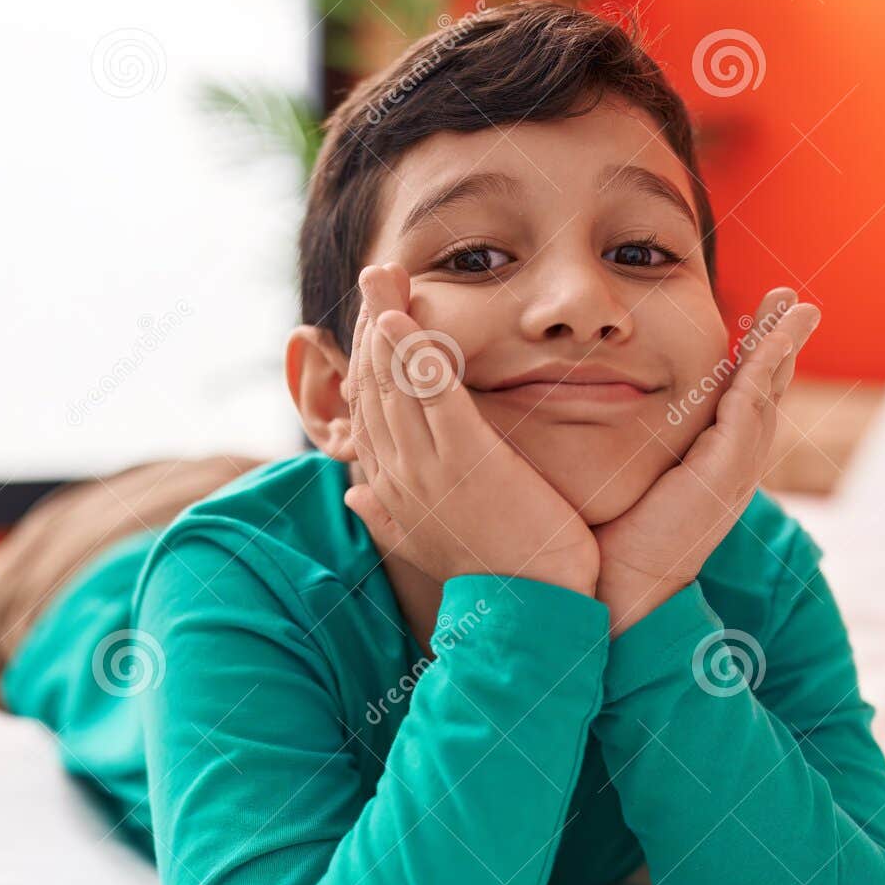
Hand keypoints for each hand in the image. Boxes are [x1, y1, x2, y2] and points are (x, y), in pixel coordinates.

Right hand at [342, 263, 599, 594]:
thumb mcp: (430, 543)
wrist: (531, 612)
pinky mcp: (469, 464)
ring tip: (384, 276)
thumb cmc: (493, 576)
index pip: (367, 408)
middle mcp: (401, 475)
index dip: (367, 355)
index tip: (374, 314)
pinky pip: (434, 399)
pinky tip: (406, 319)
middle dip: (371, 323)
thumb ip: (389, 516)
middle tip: (377, 273)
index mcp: (392, 489)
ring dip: (386, 323)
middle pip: (374, 384)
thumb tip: (354, 495)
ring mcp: (431, 469)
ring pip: (395, 383)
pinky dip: (416, 356)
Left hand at [593, 286, 821, 635]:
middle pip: (766, 389)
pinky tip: (773, 338)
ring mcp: (735, 467)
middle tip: (793, 299)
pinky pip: (751, 406)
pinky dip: (764, 368)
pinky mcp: (726, 470)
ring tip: (796, 305)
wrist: (621, 586)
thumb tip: (591, 408)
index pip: (738, 399)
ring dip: (782, 343)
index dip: (751, 358)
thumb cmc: (611, 538)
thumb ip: (629, 447)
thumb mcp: (628, 478)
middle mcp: (732, 463)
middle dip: (781, 341)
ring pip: (767, 391)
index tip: (758, 316)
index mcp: (712, 463)